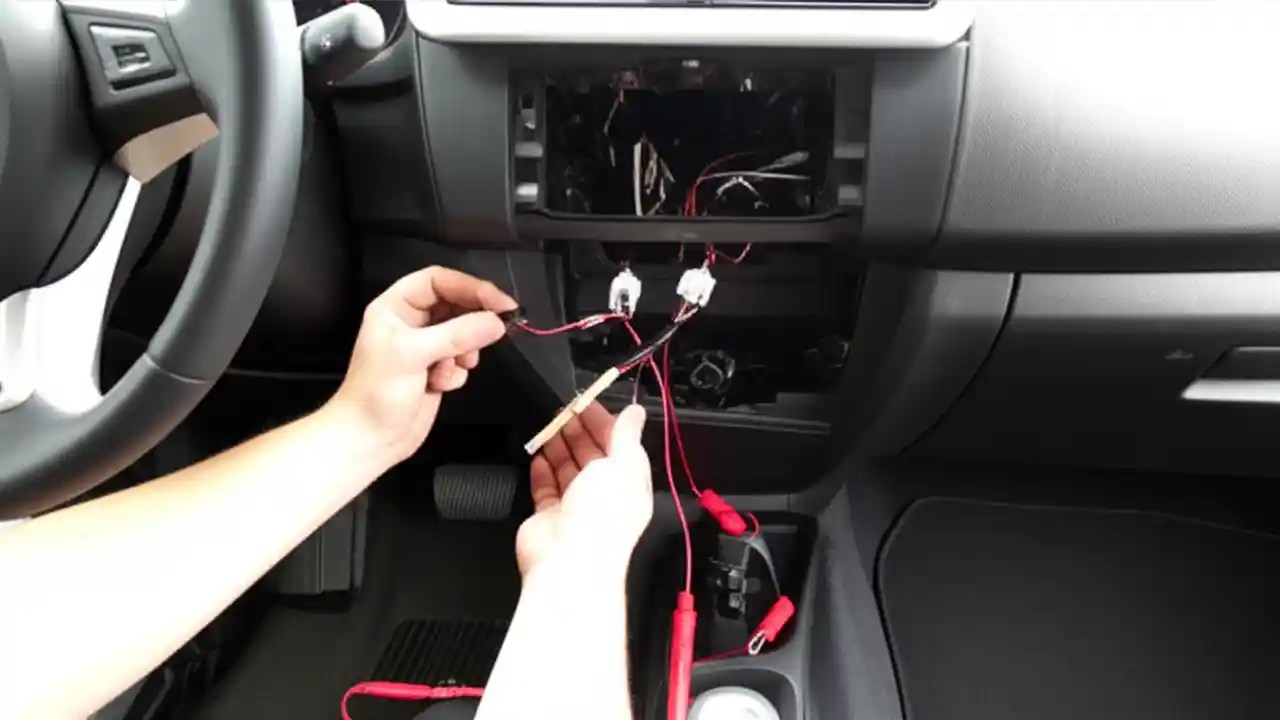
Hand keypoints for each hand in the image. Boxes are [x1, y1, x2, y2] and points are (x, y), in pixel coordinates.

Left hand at [325, 267, 516, 468]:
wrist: (369, 440)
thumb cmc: (374, 395)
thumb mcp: (413, 355)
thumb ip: (456, 334)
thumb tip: (494, 322)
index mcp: (395, 307)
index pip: (438, 280)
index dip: (470, 286)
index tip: (498, 301)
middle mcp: (410, 323)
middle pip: (455, 304)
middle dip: (474, 320)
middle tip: (498, 327)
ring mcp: (424, 347)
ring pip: (464, 333)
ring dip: (466, 350)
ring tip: (456, 366)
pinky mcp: (436, 370)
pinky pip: (462, 359)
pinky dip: (459, 371)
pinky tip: (442, 385)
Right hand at [517, 403, 652, 579]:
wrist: (569, 561)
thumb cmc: (602, 518)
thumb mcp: (623, 464)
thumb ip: (627, 435)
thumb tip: (636, 411)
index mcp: (629, 483)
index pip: (619, 445)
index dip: (603, 422)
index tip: (586, 402)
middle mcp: (603, 495)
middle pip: (591, 455)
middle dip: (578, 430)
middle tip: (563, 409)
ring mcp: (575, 506)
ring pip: (567, 469)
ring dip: (558, 445)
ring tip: (548, 424)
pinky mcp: (549, 516)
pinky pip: (545, 488)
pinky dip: (542, 470)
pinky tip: (538, 454)